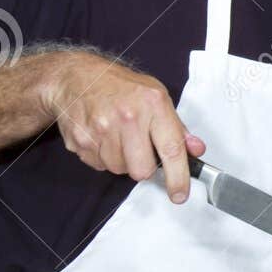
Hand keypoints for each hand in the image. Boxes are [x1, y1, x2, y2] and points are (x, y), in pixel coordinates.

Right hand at [42, 52, 205, 201]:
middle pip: (142, 170)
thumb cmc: (119, 86)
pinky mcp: (81, 140)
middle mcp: (128, 117)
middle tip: (138, 146)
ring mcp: (101, 129)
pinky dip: (102, 156)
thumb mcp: (156, 95)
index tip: (179, 194)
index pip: (171, 149)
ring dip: (121, 160)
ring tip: (117, 136)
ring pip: (119, 170)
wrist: (76, 77)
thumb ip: (177, 126)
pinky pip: (99, 165)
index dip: (178, 178)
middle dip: (142, 165)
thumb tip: (195, 149)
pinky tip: (101, 136)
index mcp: (152, 104)